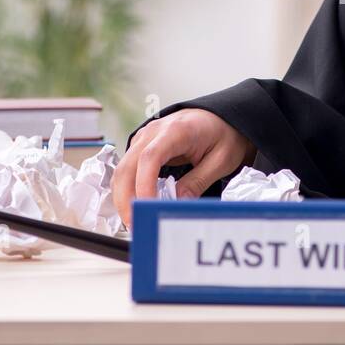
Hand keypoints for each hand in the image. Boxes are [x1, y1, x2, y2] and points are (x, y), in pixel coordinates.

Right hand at [113, 109, 256, 228]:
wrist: (220, 118)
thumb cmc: (223, 135)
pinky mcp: (141, 147)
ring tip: (135, 221)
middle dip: (126, 198)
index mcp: (176, 130)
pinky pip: (127, 170)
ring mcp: (144, 138)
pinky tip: (136, 206)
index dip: (144, 185)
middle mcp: (153, 131)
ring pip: (122, 170)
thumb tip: (176, 204)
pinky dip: (127, 189)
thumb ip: (198, 182)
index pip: (150, 158)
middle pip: (127, 166)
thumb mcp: (220, 160)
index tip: (147, 208)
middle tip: (136, 225)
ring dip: (123, 196)